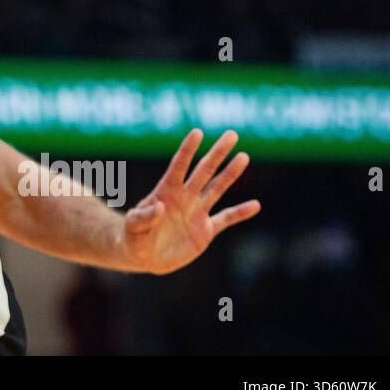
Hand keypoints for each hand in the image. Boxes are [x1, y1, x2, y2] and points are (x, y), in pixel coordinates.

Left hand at [121, 129, 261, 274]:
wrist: (145, 256)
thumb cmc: (134, 236)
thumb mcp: (133, 226)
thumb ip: (144, 216)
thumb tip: (161, 207)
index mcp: (166, 191)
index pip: (179, 165)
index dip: (188, 150)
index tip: (197, 132)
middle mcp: (185, 197)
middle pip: (204, 171)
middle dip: (217, 153)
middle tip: (231, 134)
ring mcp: (197, 212)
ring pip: (217, 188)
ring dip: (230, 174)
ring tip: (243, 156)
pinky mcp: (206, 230)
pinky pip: (226, 218)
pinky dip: (240, 213)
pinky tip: (255, 205)